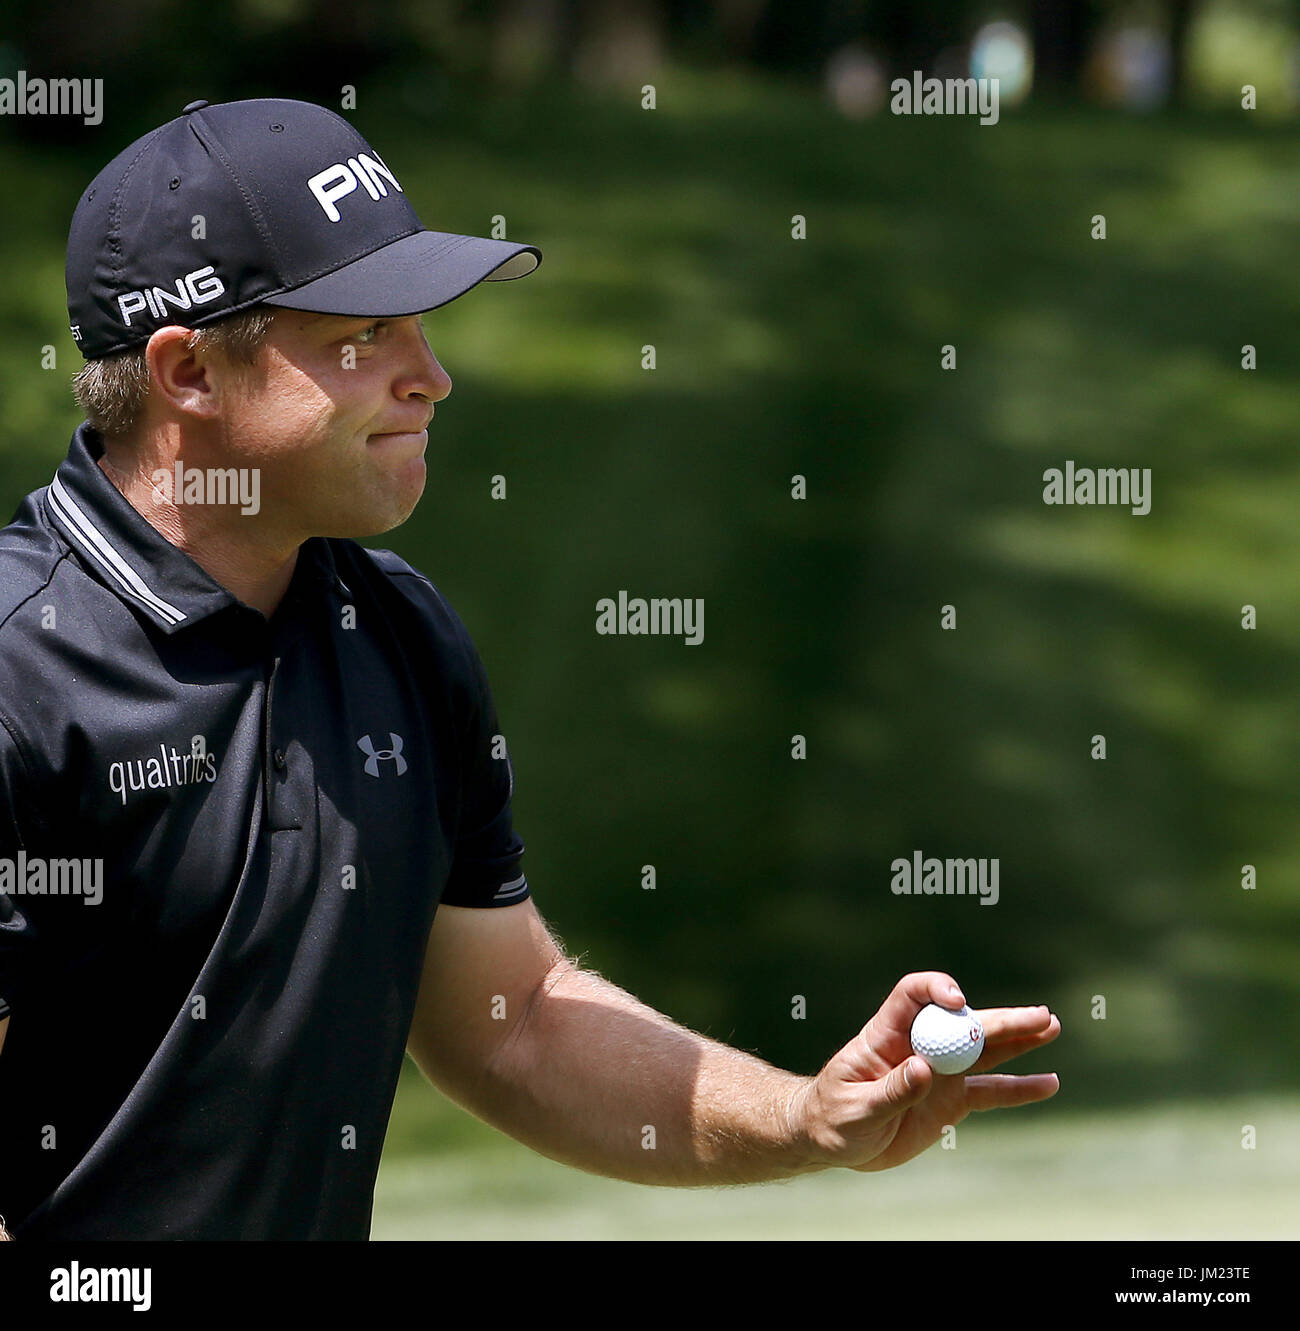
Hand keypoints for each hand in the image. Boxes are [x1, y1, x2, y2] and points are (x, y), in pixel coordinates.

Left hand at [789, 971, 1059, 1171]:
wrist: (832, 1140)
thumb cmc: (833, 1115)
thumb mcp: (855, 1107)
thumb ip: (891, 1090)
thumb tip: (924, 1069)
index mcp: (886, 1035)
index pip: (913, 995)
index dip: (936, 990)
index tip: (958, 1002)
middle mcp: (919, 1045)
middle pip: (964, 1022)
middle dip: (1001, 1018)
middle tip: (1039, 1015)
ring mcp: (939, 1072)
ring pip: (984, 1050)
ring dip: (1018, 1039)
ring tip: (1051, 1026)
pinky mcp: (950, 1100)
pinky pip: (990, 1091)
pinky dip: (1020, 1088)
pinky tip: (1049, 1083)